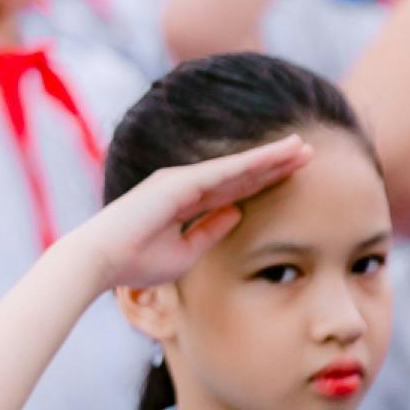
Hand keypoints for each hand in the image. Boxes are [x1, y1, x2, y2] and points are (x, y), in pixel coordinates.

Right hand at [78, 136, 314, 289]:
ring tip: (302, 147)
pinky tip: (277, 156)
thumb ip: (211, 231)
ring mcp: (183, 180)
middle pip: (243, 172)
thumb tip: (238, 213)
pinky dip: (252, 163)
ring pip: (238, 166)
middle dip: (276, 162)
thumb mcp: (185, 252)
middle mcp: (187, 185)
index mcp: (188, 202)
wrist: (101, 262)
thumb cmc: (136, 262)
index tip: (295, 174)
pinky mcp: (179, 182)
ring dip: (271, 156)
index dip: (266, 179)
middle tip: (309, 152)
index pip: (237, 188)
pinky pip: (224, 171)